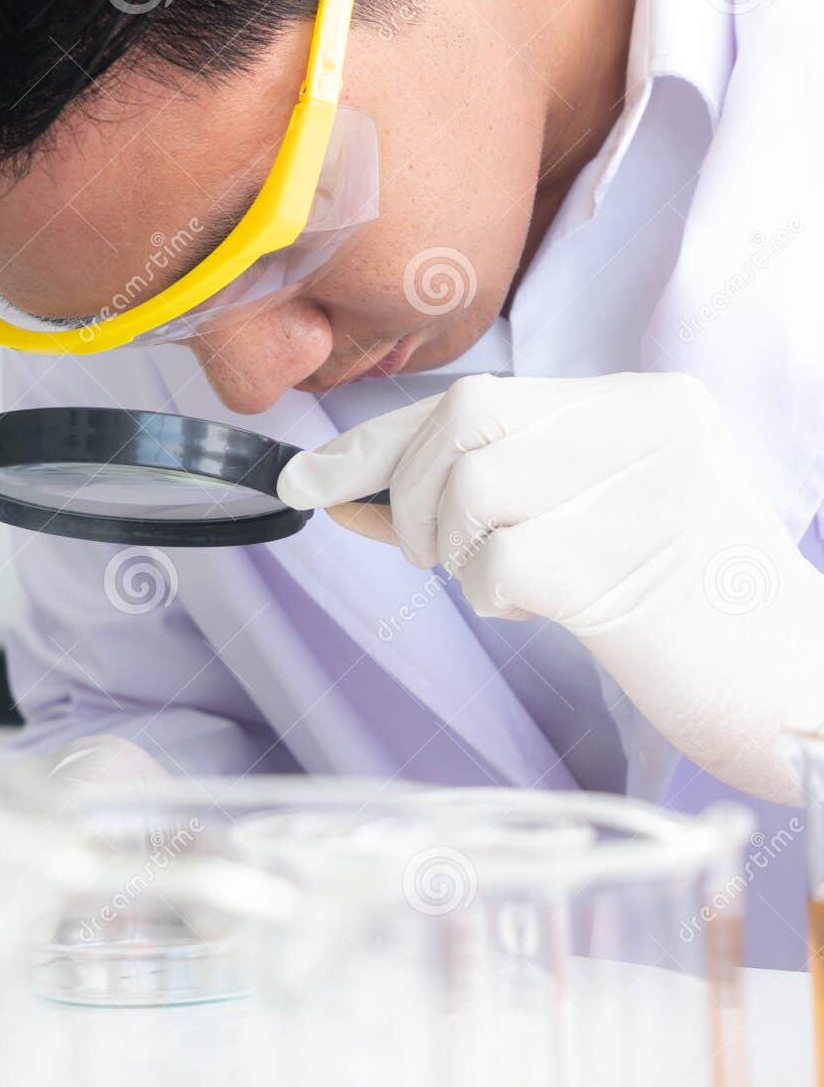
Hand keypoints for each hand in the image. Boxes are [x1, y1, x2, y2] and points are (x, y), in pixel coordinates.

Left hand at [278, 373, 821, 803]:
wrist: (801, 692)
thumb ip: (495, 492)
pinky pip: (497, 558)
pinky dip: (491, 593)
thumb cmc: (695, 618)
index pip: (479, 394)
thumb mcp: (597, 524)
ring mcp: (644, 488)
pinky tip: (540, 609)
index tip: (311, 479)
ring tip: (511, 586)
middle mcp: (650, 425)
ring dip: (456, 549)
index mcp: (647, 403)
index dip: (380, 441)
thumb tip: (350, 490)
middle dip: (410, 492)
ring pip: (470, 484)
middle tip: (434, 556)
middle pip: (462, 418)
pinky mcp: (629, 563)